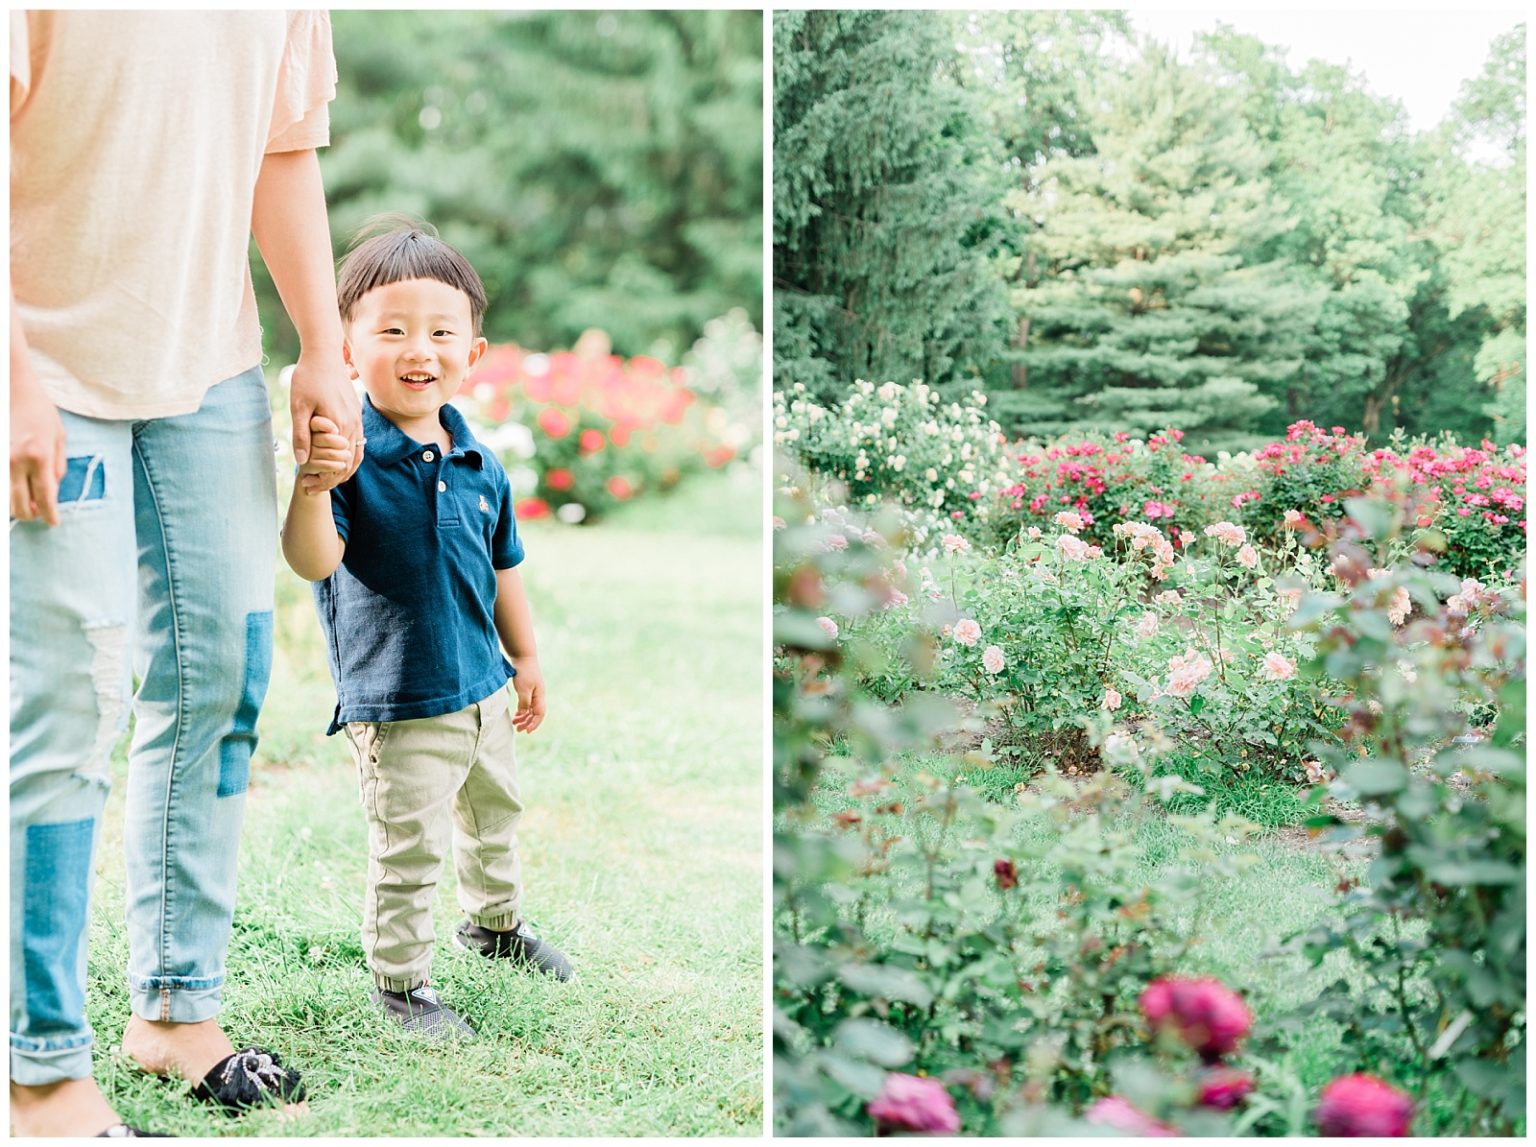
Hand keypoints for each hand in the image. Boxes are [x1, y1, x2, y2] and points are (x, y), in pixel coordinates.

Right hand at [10, 378, 67, 524]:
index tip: (53, 522)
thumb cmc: (39, 410)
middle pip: (20, 504)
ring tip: (25, 503)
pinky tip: (13, 489)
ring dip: (15, 506)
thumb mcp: (59, 437)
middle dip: (30, 514)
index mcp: (39, 457)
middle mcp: (16, 461)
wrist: (11, 387)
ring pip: (5, 498)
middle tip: (37, 514)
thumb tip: (53, 490)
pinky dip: (6, 491)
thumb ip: (58, 466)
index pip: (45, 497)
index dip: (49, 514)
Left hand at [289, 347, 362, 492]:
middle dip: (332, 480)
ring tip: (326, 479)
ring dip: (342, 470)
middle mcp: (353, 425)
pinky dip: (349, 457)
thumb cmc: (308, 377)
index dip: (323, 481)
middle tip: (313, 488)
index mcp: (339, 426)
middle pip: (349, 464)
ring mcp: (357, 419)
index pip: (337, 466)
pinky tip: (336, 460)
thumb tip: (302, 461)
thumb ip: (301, 434)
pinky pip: (357, 443)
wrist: (325, 353)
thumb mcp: (298, 406)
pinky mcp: (356, 413)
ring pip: (356, 455)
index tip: (307, 488)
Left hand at [511, 658, 545, 733]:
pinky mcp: (529, 690)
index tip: (527, 730)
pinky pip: (527, 704)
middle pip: (536, 714)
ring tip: (515, 723)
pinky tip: (516, 714)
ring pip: (531, 710)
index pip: (540, 714)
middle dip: (528, 723)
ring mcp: (534, 693)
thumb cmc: (525, 672)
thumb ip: (524, 702)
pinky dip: (522, 711)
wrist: (524, 658)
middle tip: (518, 729)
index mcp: (540, 696)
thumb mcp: (523, 688)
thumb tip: (524, 714)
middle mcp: (539, 696)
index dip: (534, 723)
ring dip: (524, 718)